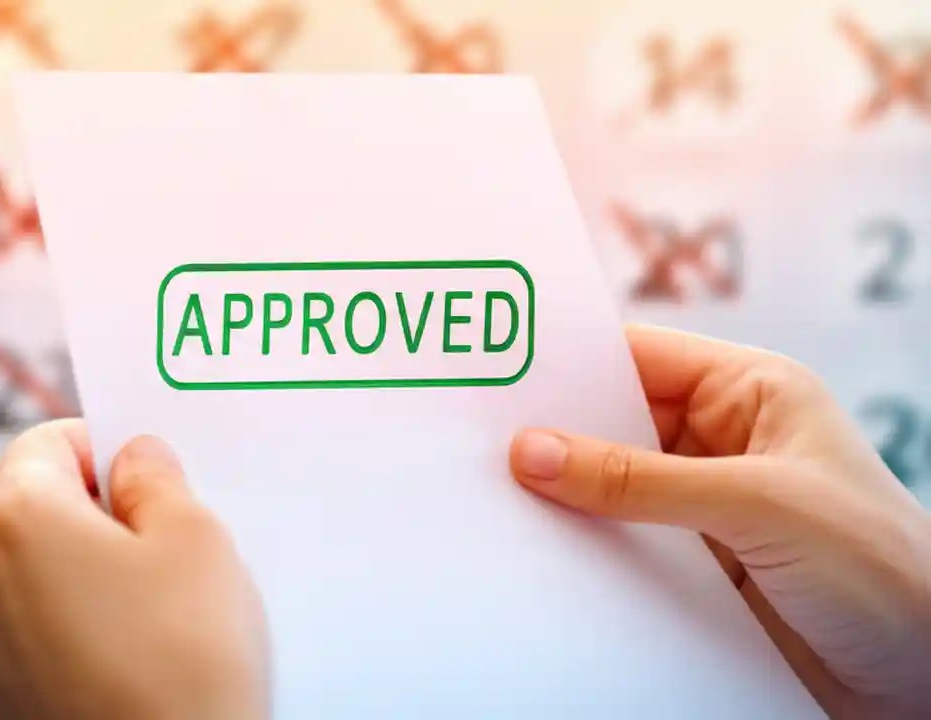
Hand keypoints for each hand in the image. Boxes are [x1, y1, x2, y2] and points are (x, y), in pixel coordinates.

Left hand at [0, 421, 268, 719]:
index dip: (99, 448)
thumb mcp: (197, 540)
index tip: (143, 479)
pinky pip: (27, 645)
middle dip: (95, 522)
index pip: (44, 444)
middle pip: (35, 515)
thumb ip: (155, 479)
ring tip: (151, 622)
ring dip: (80, 584)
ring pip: (31, 583)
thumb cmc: (186, 661)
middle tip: (164, 555)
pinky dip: (66, 641)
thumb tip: (131, 459)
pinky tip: (123, 665)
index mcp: (19, 521)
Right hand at [510, 325, 930, 717]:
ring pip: (611, 488)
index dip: (571, 362)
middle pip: (615, 423)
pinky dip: (584, 550)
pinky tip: (541, 554)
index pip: (640, 358)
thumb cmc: (883, 568)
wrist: (928, 682)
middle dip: (554, 434)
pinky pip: (622, 545)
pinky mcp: (697, 568)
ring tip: (494, 501)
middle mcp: (725, 441)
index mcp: (753, 391)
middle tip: (476, 444)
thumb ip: (638, 480)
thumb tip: (534, 452)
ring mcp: (707, 507)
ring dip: (564, 499)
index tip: (497, 374)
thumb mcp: (757, 505)